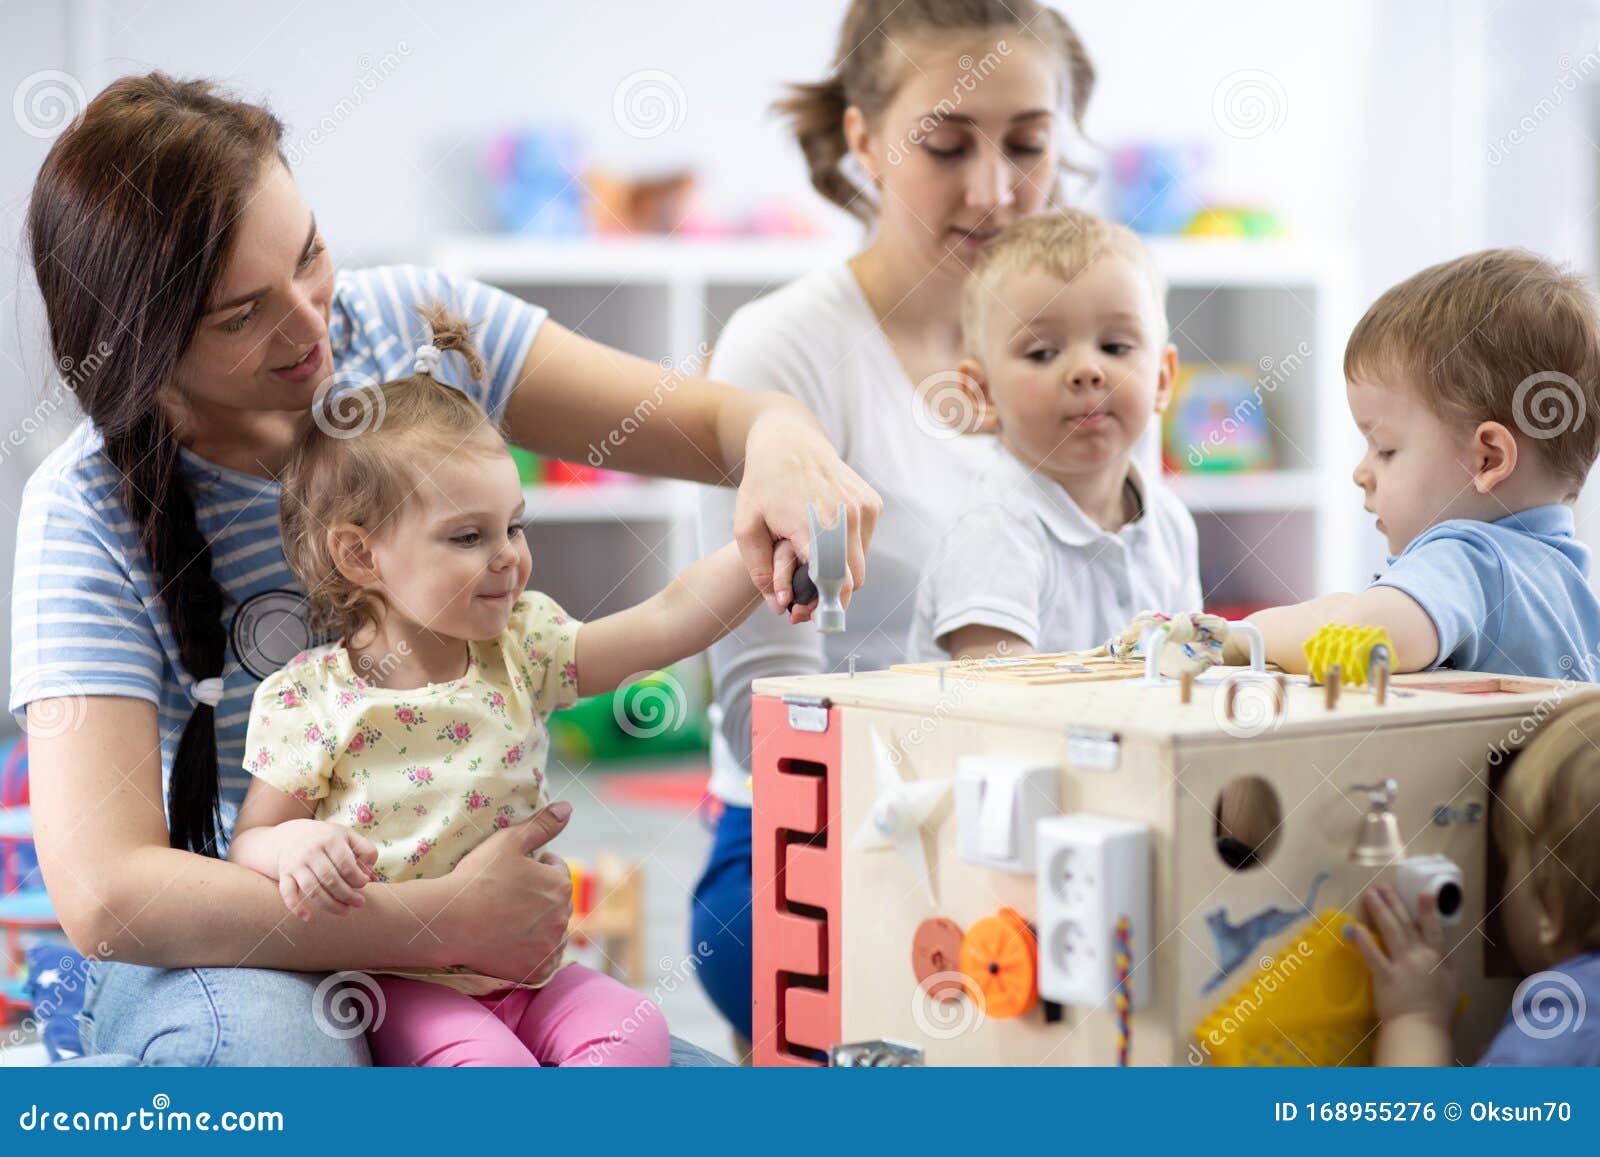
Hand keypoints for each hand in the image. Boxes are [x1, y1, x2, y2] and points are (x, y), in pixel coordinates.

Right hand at [274, 819, 378, 921]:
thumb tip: (371, 875)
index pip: (346, 865)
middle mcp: (311, 851)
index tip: (364, 883)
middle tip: (359, 903)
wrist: (291, 836)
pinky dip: (296, 906)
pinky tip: (308, 917)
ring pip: (312, 889)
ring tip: (345, 911)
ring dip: (330, 905)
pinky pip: (287, 893)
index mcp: (330, 840)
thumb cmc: (327, 839)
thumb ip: (366, 851)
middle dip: (347, 895)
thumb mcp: (349, 836)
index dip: (358, 879)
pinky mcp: (284, 874)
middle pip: (330, 879)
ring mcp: (296, 863)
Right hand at [441, 800, 574, 986]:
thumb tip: (568, 808)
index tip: (511, 873)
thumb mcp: (509, 841)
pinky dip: (534, 953)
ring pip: (551, 930)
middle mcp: (563, 917)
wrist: (449, 922)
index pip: (556, 870)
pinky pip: (545, 960)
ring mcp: (551, 947)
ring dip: (538, 924)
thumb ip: (542, 824)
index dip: (534, 868)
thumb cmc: (478, 878)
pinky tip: (513, 943)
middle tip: (506, 897)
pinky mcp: (537, 970)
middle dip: (539, 896)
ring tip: (507, 920)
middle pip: (555, 901)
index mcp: (561, 884)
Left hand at [734, 410, 880, 615]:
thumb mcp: (746, 526)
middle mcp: (844, 515)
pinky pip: (865, 545)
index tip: (808, 615)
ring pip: (861, 565)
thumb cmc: (763, 484)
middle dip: (832, 595)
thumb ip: (758, 569)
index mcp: (812, 523)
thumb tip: (779, 606)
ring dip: (841, 573)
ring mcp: (862, 508)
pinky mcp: (872, 504)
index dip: (824, 605)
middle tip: (807, 598)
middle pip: (852, 580)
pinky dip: (848, 551)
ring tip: (813, 565)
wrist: (789, 440)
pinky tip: (825, 540)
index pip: (834, 581)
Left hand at [1348, 885, 1460, 1030]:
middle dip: (1394, 902)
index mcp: (1437, 958)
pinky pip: (1372, 954)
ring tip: (1369, 895)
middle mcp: (1419, 957)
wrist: (1420, 1029)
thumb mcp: (1453, 985)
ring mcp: (1401, 965)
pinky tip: (1354, 927)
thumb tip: (1444, 950)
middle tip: (1382, 885)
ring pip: (1390, 932)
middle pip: (1405, 924)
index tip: (1423, 892)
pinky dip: (1363, 940)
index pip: (1434, 929)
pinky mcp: (1384, 976)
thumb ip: (1448, 965)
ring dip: (1379, 911)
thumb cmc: (1438, 1010)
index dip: (1428, 910)